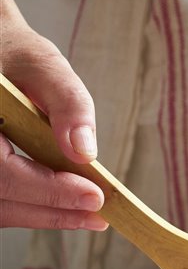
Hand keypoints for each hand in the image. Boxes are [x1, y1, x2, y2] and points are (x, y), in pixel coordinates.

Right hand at [0, 0, 106, 231]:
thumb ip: (67, 103)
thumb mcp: (40, 64)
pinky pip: (0, 200)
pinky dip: (30, 207)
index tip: (94, 197)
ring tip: (86, 215)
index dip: (50, 191)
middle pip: (2, 199)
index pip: (4, 175)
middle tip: (97, 215)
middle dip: (52, 210)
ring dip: (43, 215)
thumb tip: (84, 150)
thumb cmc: (9, 53)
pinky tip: (61, 206)